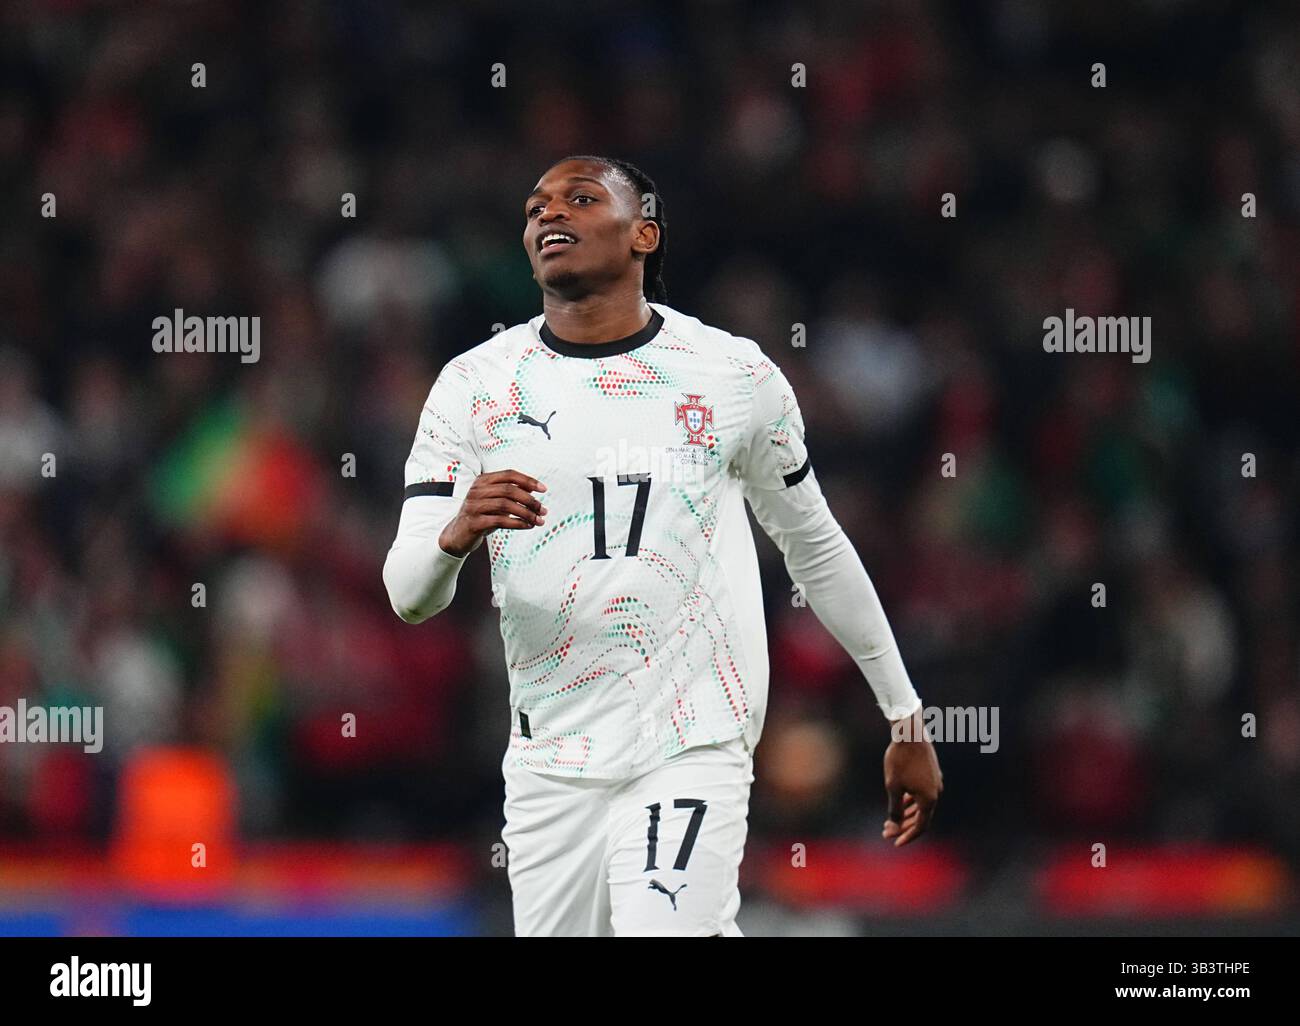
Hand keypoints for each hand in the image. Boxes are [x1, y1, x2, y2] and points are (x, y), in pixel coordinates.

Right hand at [438, 470, 547, 557]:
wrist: (458, 535)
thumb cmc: (480, 516)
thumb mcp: (495, 502)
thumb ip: (510, 494)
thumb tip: (533, 489)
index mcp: (482, 481)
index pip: (509, 474)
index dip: (528, 480)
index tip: (543, 489)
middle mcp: (476, 491)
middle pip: (509, 490)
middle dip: (530, 500)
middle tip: (543, 510)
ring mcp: (474, 506)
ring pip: (505, 505)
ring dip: (526, 513)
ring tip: (538, 520)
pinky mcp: (474, 522)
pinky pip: (500, 521)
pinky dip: (517, 523)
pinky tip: (527, 526)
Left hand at [881, 707, 942, 846]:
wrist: (910, 733)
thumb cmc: (900, 760)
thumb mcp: (893, 787)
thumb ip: (894, 809)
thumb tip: (893, 828)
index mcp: (929, 799)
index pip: (920, 826)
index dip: (907, 836)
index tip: (894, 842)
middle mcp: (936, 793)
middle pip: (921, 817)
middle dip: (903, 826)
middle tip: (886, 831)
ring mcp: (935, 782)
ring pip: (921, 805)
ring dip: (907, 814)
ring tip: (890, 819)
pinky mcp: (931, 774)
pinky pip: (922, 794)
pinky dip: (911, 801)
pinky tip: (901, 801)